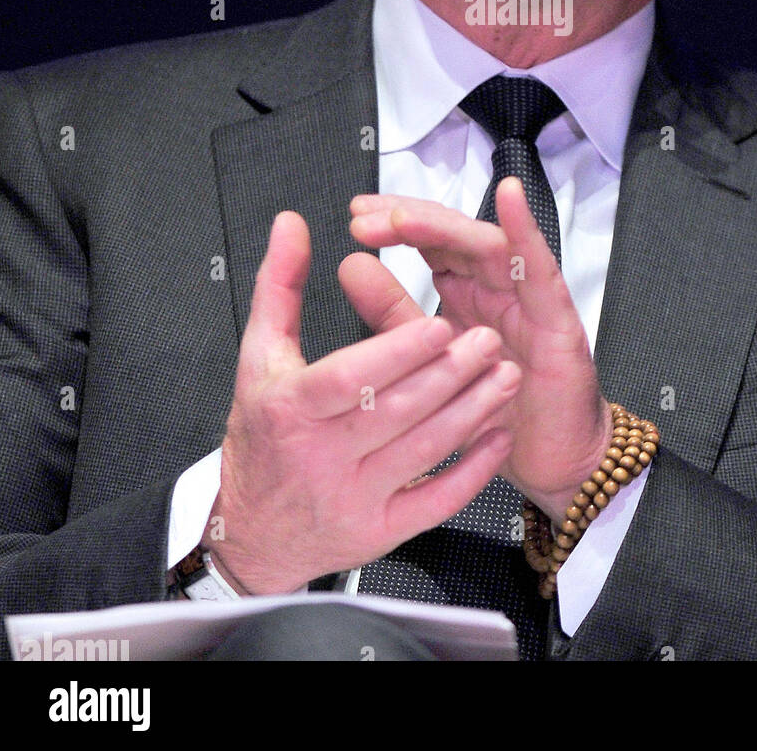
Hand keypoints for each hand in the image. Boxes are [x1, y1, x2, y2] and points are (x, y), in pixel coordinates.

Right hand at [208, 211, 520, 593]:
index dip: (397, 351)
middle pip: (396, 411)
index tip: (438, 324)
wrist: (252, 532)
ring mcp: (353, 499)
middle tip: (488, 339)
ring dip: (472, 411)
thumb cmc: (262, 434)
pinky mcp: (380, 533)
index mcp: (290, 408)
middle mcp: (321, 457)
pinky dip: (472, 470)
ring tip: (504, 375)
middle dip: (450, 373)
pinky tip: (498, 436)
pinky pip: (435, 501)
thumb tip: (291, 223)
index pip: (349, 378)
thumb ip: (279, 285)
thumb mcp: (258, 356)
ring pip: (424, 451)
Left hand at [345, 179, 613, 524]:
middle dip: (410, 220)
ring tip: (405, 219)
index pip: (430, 241)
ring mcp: (528, 298)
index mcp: (466, 292)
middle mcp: (497, 287)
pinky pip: (541, 266)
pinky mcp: (557, 318)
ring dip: (447, 226)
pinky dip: (526, 229)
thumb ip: (392, 314)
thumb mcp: (428, 360)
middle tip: (367, 216)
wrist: (549, 462)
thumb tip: (350, 265)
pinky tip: (510, 199)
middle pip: (454, 235)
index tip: (357, 216)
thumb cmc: (497, 410)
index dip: (396, 223)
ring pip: (488, 244)